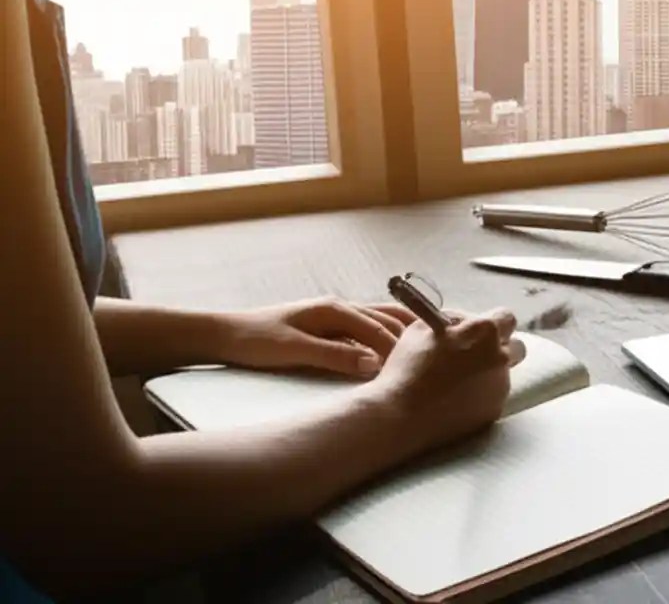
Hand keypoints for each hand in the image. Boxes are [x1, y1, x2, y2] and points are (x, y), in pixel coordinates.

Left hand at [218, 297, 417, 377]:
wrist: (224, 334)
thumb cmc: (255, 341)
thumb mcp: (294, 351)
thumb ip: (335, 357)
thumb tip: (374, 365)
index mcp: (334, 310)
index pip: (379, 328)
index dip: (402, 348)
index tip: (423, 365)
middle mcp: (338, 308)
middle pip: (388, 317)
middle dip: (414, 332)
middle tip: (440, 349)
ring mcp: (334, 317)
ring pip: (379, 321)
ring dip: (402, 332)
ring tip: (427, 347)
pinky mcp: (328, 327)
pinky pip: (365, 331)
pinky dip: (384, 338)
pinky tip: (392, 352)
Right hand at [371, 309, 526, 449]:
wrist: (402, 414)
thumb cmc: (409, 366)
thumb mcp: (423, 327)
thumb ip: (453, 320)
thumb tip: (465, 323)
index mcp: (485, 332)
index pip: (506, 317)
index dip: (493, 321)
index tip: (478, 329)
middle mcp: (500, 358)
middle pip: (516, 347)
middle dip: (501, 347)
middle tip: (475, 353)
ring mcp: (500, 387)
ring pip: (502, 374)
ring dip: (487, 373)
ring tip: (455, 381)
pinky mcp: (494, 411)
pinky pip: (492, 397)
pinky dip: (479, 396)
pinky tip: (454, 399)